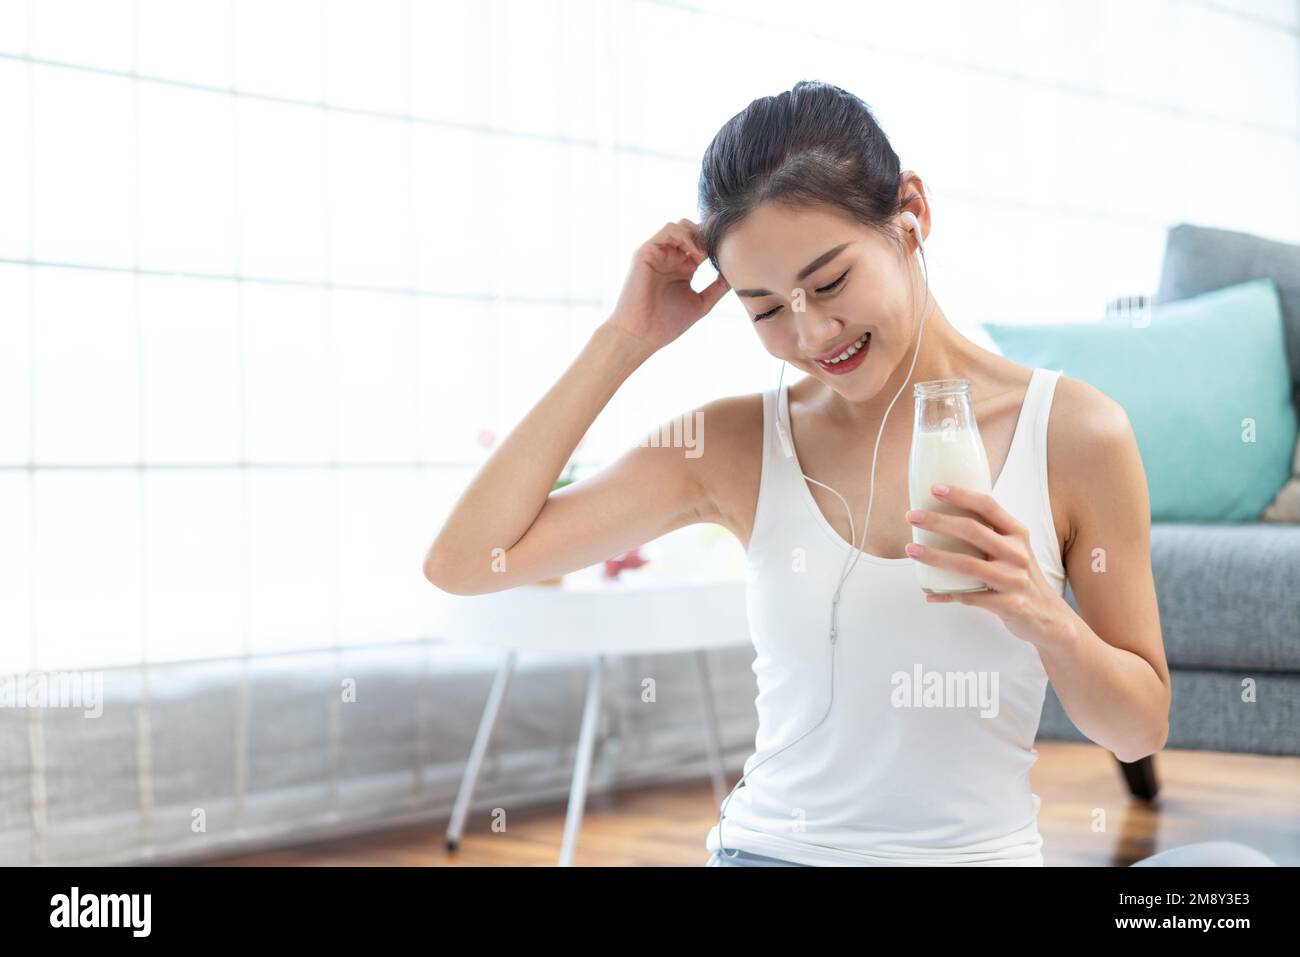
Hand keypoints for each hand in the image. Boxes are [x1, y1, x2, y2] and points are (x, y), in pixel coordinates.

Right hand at [607, 219, 729, 354]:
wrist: (641, 335)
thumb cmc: (666, 324)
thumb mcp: (701, 303)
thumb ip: (717, 288)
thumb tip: (737, 276)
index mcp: (683, 268)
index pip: (703, 244)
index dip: (717, 244)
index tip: (732, 252)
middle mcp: (671, 258)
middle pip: (693, 230)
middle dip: (708, 236)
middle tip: (720, 250)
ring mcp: (658, 253)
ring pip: (681, 226)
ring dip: (697, 235)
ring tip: (707, 254)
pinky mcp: (646, 252)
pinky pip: (668, 230)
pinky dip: (684, 235)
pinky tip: (695, 253)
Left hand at [904, 483, 1070, 647]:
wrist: (1049, 617)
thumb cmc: (1021, 577)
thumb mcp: (1014, 550)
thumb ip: (990, 534)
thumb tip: (945, 518)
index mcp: (1017, 534)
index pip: (988, 506)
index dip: (961, 495)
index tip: (934, 489)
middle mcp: (1017, 553)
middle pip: (972, 531)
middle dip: (938, 521)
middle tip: (912, 516)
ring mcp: (1013, 580)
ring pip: (967, 564)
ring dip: (934, 557)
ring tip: (911, 550)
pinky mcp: (1008, 605)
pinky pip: (970, 598)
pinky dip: (947, 595)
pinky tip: (929, 593)